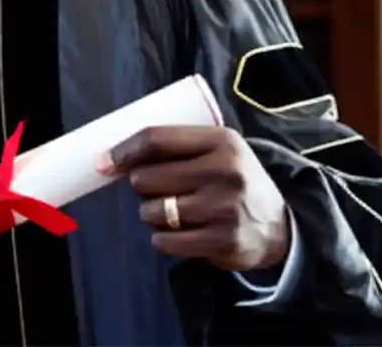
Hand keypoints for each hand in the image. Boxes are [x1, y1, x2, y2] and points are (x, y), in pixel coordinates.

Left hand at [97, 126, 290, 271]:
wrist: (277, 225)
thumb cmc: (233, 182)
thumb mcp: (217, 151)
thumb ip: (176, 147)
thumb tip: (111, 158)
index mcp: (221, 140)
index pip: (156, 139)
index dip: (123, 150)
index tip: (104, 162)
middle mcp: (225, 171)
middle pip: (147, 177)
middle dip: (141, 186)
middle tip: (157, 190)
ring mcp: (225, 208)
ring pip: (152, 211)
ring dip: (151, 214)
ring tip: (173, 211)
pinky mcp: (223, 241)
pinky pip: (164, 241)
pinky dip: (162, 239)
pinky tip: (180, 232)